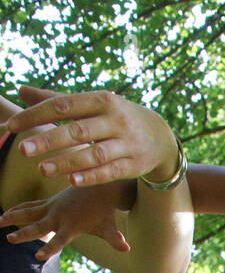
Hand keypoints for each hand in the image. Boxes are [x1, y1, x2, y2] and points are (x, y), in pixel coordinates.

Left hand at [0, 85, 179, 187]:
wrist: (161, 137)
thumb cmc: (116, 118)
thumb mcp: (92, 104)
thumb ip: (56, 99)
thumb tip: (20, 90)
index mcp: (101, 100)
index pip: (63, 105)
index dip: (37, 115)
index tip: (13, 126)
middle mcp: (115, 120)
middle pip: (77, 130)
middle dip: (49, 140)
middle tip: (22, 151)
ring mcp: (126, 144)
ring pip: (94, 154)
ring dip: (68, 162)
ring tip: (42, 169)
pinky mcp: (134, 166)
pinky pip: (110, 172)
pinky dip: (92, 177)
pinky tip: (73, 182)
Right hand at [0, 183, 132, 262]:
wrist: (102, 187)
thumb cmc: (105, 211)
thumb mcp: (110, 226)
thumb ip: (115, 238)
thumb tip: (126, 247)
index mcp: (72, 225)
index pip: (60, 240)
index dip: (49, 248)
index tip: (38, 256)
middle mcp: (59, 216)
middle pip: (38, 226)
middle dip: (24, 233)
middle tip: (9, 239)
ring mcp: (52, 207)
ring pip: (28, 212)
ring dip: (12, 217)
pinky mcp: (48, 202)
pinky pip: (29, 206)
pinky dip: (17, 209)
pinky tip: (4, 213)